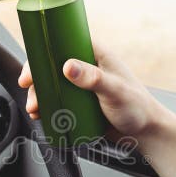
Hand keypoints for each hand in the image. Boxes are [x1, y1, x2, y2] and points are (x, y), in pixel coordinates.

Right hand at [18, 44, 164, 138]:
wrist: (144, 133)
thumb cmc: (137, 107)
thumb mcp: (114, 90)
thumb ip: (93, 78)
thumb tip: (68, 67)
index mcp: (94, 53)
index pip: (61, 43)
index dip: (42, 53)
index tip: (31, 70)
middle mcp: (85, 66)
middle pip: (51, 65)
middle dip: (36, 79)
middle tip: (31, 93)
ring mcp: (80, 85)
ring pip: (51, 84)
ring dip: (39, 95)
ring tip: (36, 109)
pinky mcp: (78, 102)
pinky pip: (57, 100)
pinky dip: (46, 106)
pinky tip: (41, 114)